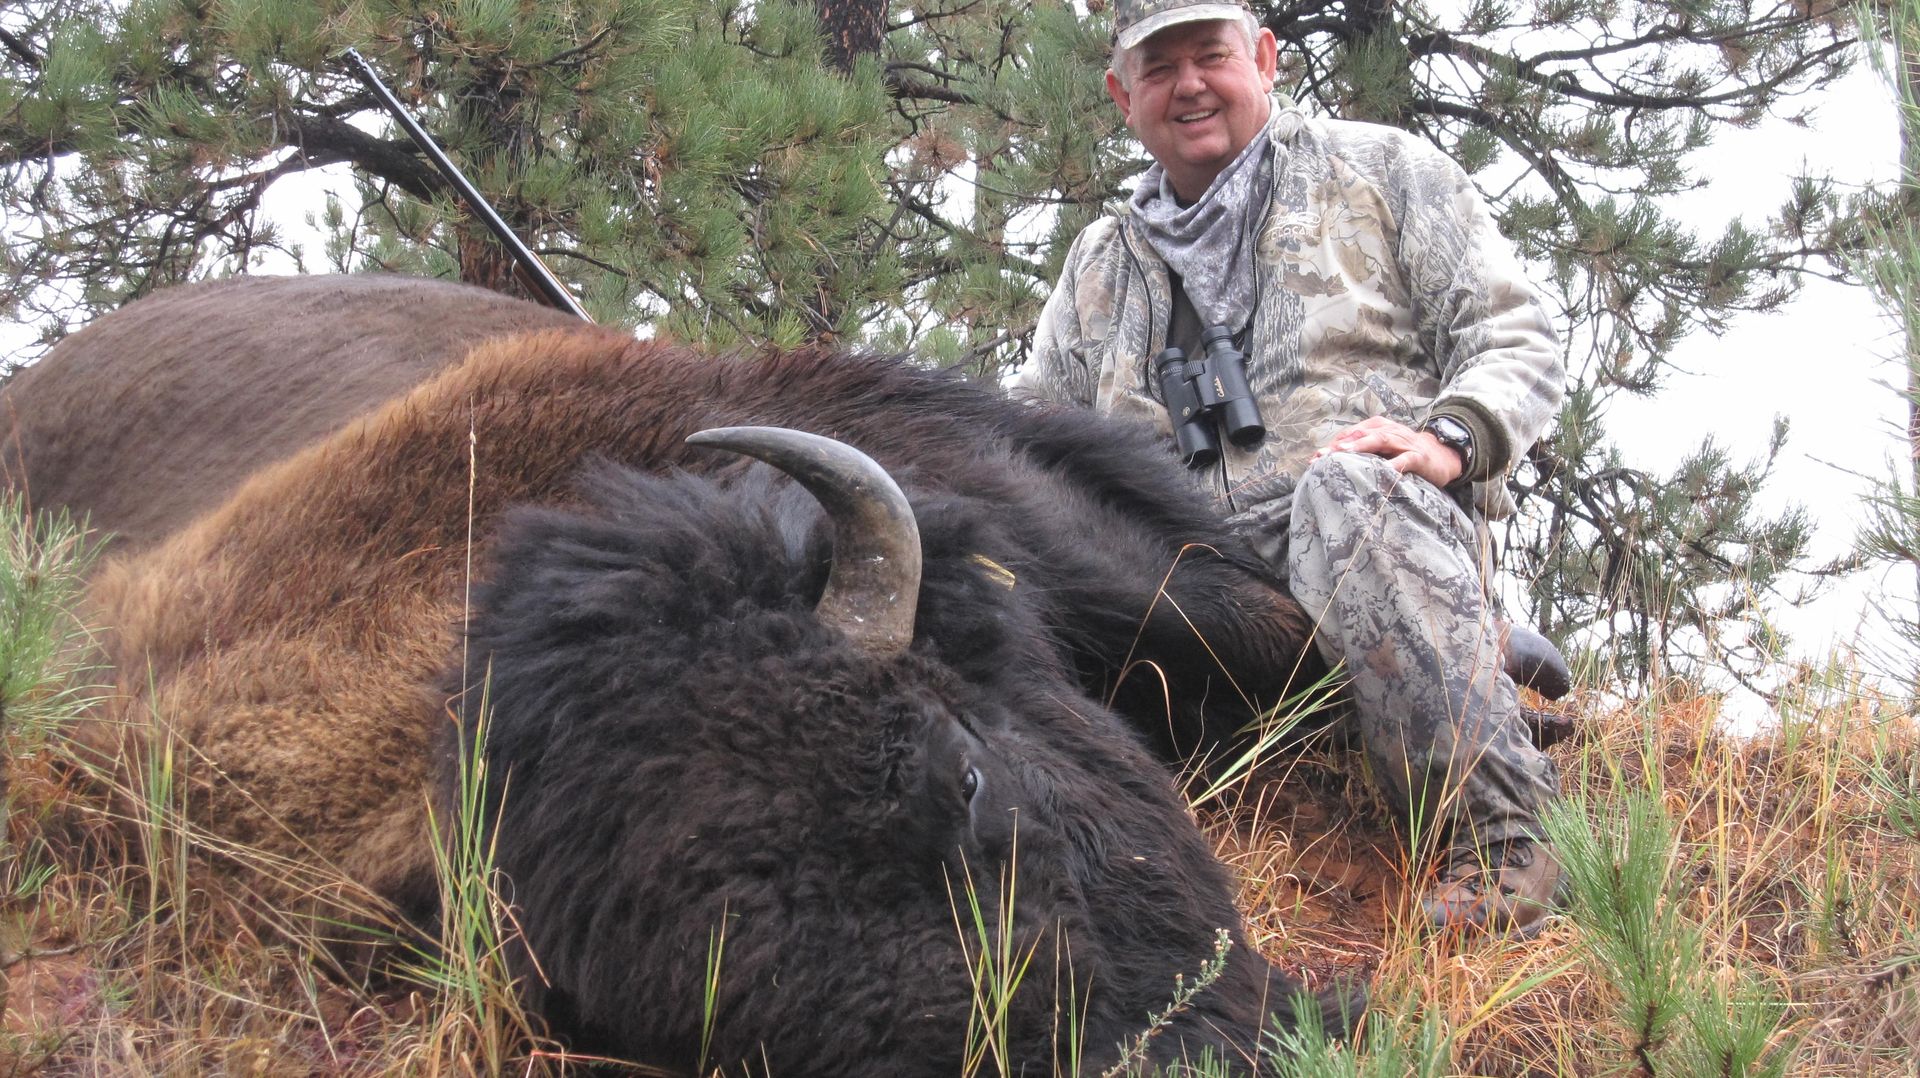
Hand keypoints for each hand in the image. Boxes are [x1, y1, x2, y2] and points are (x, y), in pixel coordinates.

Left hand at [1310, 416, 1465, 488]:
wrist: (1441, 455)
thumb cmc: (1403, 453)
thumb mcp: (1381, 450)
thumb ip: (1360, 453)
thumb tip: (1330, 463)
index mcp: (1377, 427)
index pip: (1350, 434)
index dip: (1332, 445)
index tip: (1314, 459)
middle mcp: (1389, 430)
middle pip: (1362, 435)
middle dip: (1341, 445)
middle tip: (1323, 456)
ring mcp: (1404, 442)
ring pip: (1381, 440)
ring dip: (1362, 446)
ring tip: (1346, 453)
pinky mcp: (1418, 456)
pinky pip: (1405, 459)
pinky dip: (1395, 464)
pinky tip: (1385, 471)